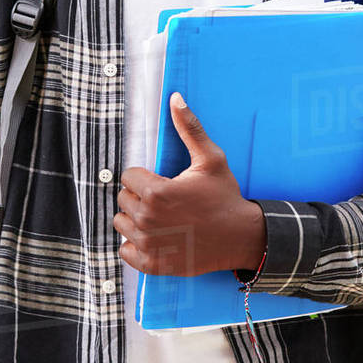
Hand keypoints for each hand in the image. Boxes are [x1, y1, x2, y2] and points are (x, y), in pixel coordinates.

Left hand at [114, 92, 264, 276]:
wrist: (240, 236)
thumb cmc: (225, 196)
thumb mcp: (211, 159)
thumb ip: (189, 128)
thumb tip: (176, 98)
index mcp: (157, 192)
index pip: (128, 176)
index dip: (145, 176)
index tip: (165, 182)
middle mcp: (147, 219)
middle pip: (123, 199)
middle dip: (141, 197)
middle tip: (167, 201)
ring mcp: (148, 244)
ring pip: (122, 223)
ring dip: (136, 220)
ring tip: (162, 218)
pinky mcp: (151, 264)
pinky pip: (125, 250)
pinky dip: (136, 245)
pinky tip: (157, 237)